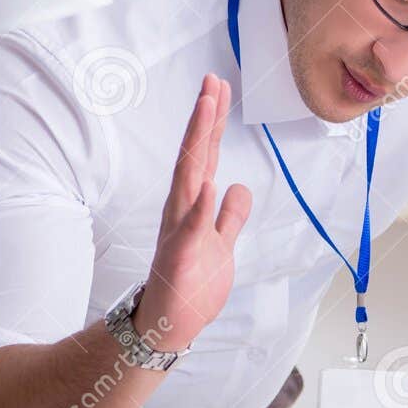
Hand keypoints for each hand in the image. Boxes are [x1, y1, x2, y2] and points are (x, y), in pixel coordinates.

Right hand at [134, 75, 252, 349]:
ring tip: (206, 109)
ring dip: (198, 142)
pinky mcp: (183, 257)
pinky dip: (201, 205)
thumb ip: (228, 216)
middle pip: (195, 156)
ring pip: (189, 179)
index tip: (217, 89)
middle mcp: (182, 211)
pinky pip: (193, 228)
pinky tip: (211, 182)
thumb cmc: (192, 284)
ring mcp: (180, 231)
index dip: (211, 123)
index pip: (203, 156)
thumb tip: (237, 186)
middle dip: (204, 119)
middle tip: (212, 82)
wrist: (171, 325)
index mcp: (192, 206)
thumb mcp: (220, 244)